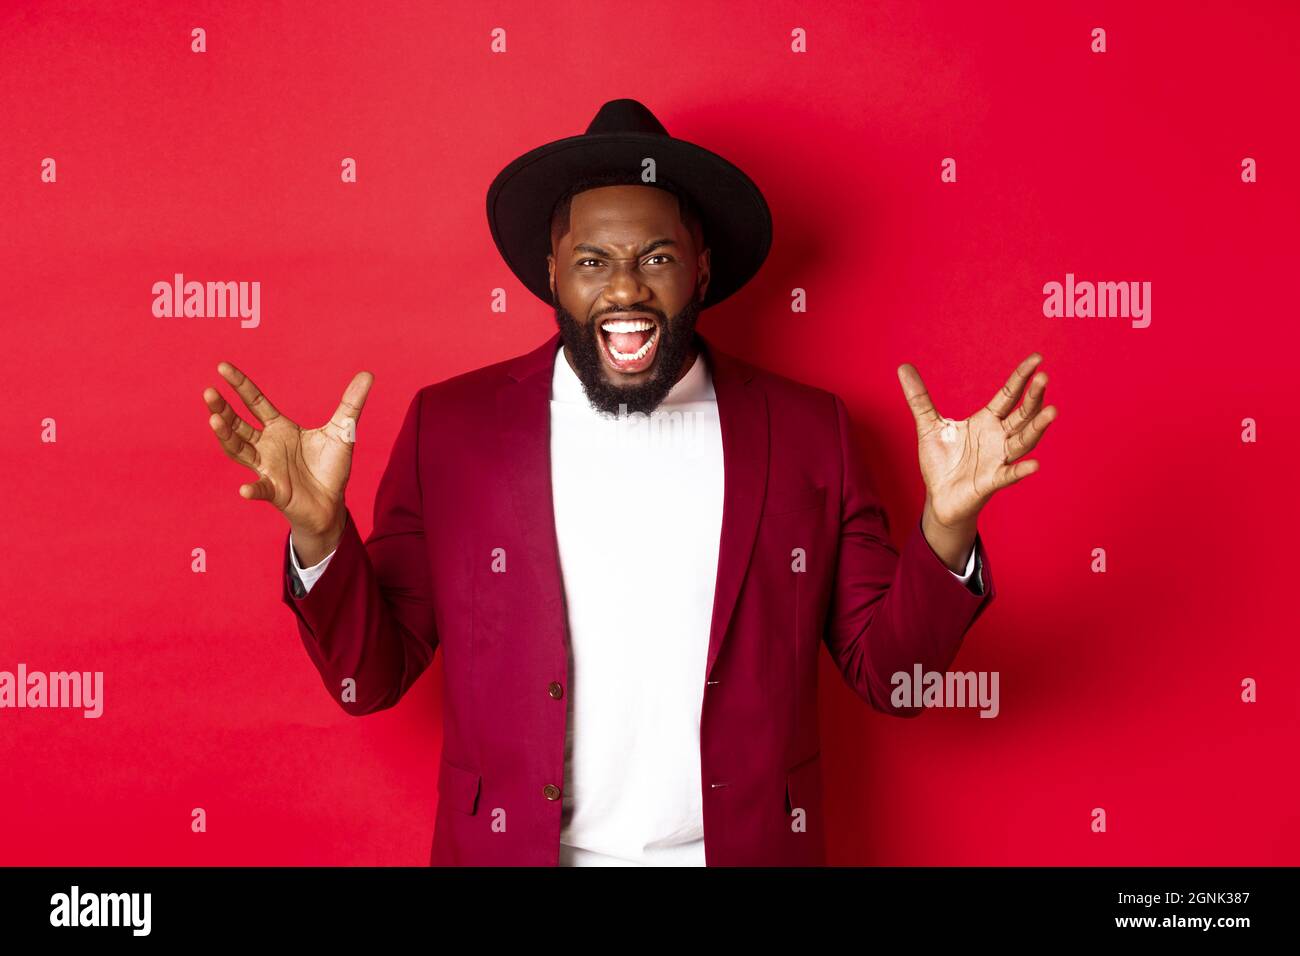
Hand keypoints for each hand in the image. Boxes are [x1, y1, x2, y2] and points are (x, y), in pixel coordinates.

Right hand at [203, 362, 373, 542]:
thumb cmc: (330, 468)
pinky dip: (253, 490)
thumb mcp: (343, 431)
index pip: (255, 402)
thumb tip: (368, 374)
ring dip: (226, 437)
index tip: (222, 367)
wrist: (331, 504)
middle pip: (238, 424)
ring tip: (213, 421)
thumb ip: (352, 403)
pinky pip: (261, 489)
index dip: (240, 385)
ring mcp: (267, 468)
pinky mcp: (275, 491)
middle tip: (209, 392)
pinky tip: (245, 489)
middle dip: (223, 408)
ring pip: (239, 450)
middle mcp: (267, 446)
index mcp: (280, 428)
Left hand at [897, 352, 1056, 528]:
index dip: (1022, 377)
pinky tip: (1034, 465)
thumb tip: (903, 367)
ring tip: (1052, 412)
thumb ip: (919, 398)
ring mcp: (998, 460)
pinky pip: (1009, 475)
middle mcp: (999, 438)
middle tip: (1044, 378)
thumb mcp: (928, 425)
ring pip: (1023, 442)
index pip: (1009, 395)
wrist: (939, 497)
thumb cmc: (940, 462)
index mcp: (987, 421)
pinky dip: (1021, 470)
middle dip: (1034, 397)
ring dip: (1037, 428)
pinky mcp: (991, 482)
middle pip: (1022, 414)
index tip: (1037, 358)